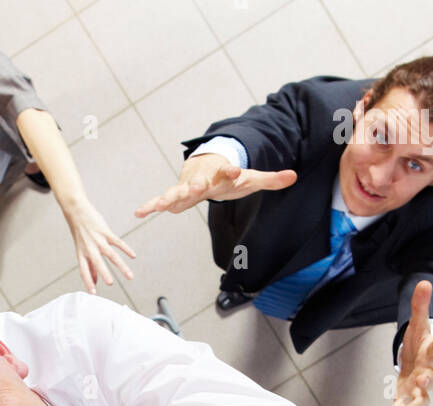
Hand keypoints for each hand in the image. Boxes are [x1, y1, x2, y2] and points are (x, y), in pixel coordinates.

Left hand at [64, 198, 135, 292]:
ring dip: (121, 266)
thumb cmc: (79, 231)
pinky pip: (117, 242)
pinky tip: (133, 256)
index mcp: (81, 254)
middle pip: (97, 263)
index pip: (84, 271)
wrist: (76, 210)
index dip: (88, 282)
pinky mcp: (105, 231)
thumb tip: (94, 281)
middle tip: (110, 283)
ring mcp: (98, 239)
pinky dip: (126, 249)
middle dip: (104, 273)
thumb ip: (89, 266)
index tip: (93, 293)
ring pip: (111, 255)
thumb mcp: (81, 249)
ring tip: (129, 276)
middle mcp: (89, 248)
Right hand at [135, 153, 296, 217]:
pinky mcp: (176, 193)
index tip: (236, 170)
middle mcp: (203, 178)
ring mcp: (187, 185)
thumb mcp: (251, 178)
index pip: (229, 172)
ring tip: (161, 205)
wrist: (207, 166)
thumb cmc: (230, 176)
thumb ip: (271, 178)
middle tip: (196, 187)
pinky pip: (162, 200)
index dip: (233, 171)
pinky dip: (151, 205)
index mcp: (222, 174)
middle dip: (197, 185)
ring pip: (178, 192)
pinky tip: (139, 212)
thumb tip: (293, 176)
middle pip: (199, 182)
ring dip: (170, 198)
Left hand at [381, 280, 432, 405]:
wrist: (419, 363)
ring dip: (415, 404)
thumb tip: (424, 281)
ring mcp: (419, 388)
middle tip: (423, 380)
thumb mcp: (418, 324)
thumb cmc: (420, 345)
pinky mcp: (407, 397)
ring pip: (421, 399)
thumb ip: (421, 306)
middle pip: (432, 377)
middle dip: (428, 380)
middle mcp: (430, 373)